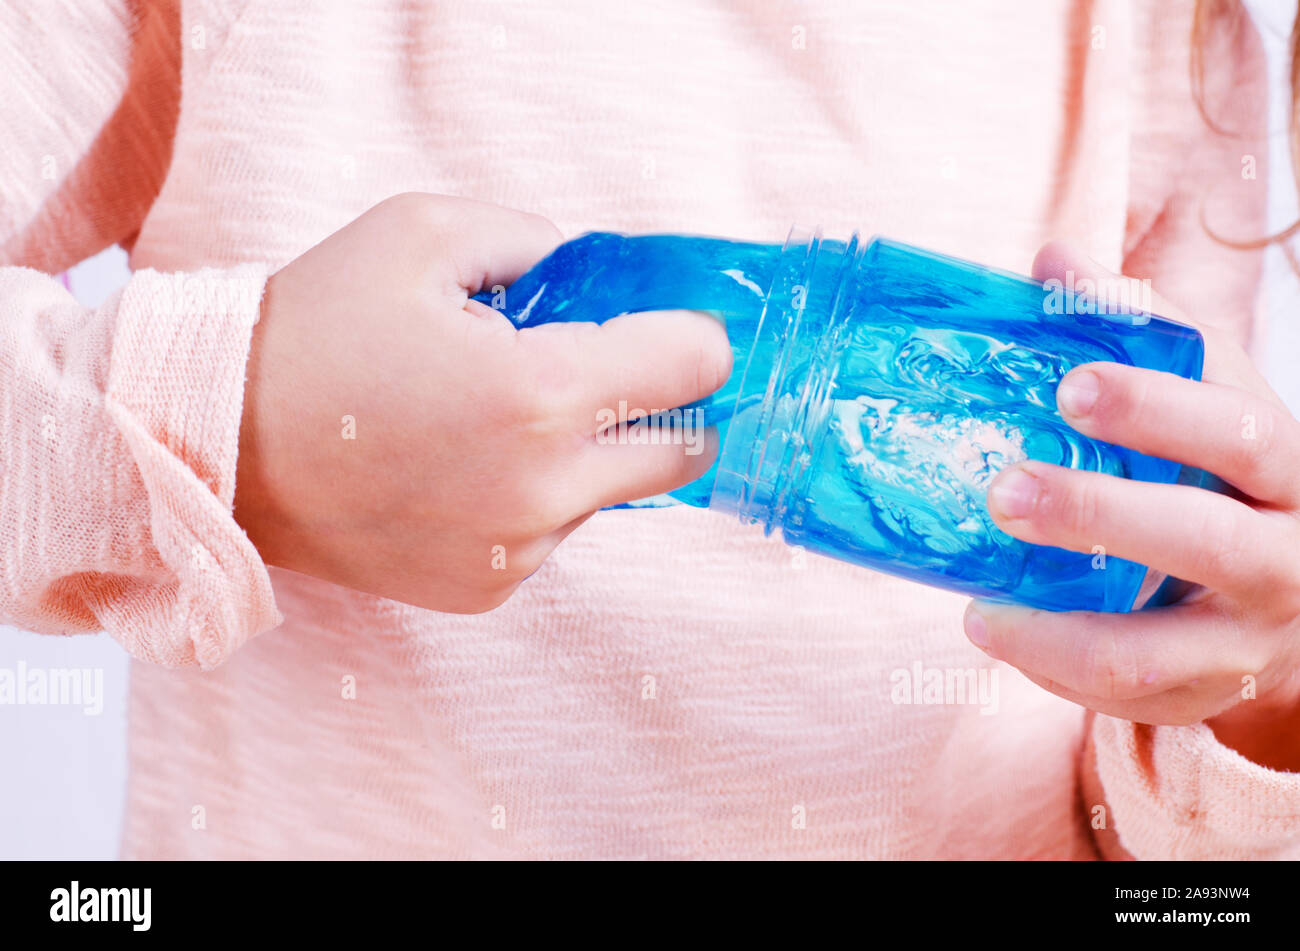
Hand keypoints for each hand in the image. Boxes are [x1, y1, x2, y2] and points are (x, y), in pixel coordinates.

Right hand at [234, 193, 730, 612]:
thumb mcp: (424, 234)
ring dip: (589, 451)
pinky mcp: (488, 589)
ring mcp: (518, 550)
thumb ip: (537, 241)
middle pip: (685, 451)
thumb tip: (594, 276)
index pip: (693, 367)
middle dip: (663, 403)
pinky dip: (537, 496)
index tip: (677, 326)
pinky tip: (464, 466)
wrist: (215, 445)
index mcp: (538, 393)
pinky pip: (554, 532)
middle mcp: (543, 489)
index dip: (694, 335)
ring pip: (614, 494)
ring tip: (494, 416)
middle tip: (610, 368)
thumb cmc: (315, 330)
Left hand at [963, 242, 1299, 765]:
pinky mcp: (1198, 696)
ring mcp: (1242, 642)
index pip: (1236, 430)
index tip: (1071, 384)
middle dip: (1097, 514)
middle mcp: (1282, 559)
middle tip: (1003, 489)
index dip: (1158, 406)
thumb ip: (1141, 335)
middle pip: (1201, 539)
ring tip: (978, 610)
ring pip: (1153, 652)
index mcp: (1286, 469)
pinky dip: (1048, 671)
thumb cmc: (1231, 479)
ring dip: (1055, 633)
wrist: (1296, 598)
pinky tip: (994, 631)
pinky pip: (1119, 698)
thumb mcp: (1208, 403)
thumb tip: (1050, 262)